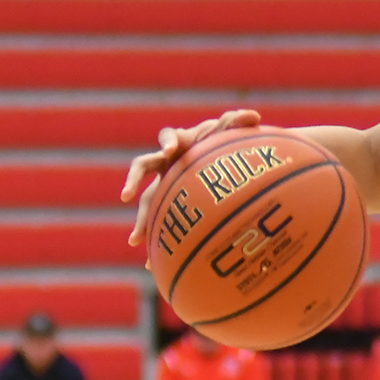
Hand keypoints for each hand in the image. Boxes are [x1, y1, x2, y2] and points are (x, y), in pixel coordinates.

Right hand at [123, 110, 260, 247]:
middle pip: (143, 169)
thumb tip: (254, 115)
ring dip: (140, 219)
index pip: (168, 136)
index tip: (171, 150)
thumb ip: (238, 122)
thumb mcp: (232, 131)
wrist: (224, 157)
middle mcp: (166, 163)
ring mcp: (165, 184)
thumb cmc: (226, 141)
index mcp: (180, 143)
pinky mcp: (169, 203)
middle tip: (126, 195)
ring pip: (147, 200)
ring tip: (135, 240)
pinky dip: (157, 240)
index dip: (167, 141)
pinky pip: (159, 221)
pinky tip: (153, 264)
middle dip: (133, 181)